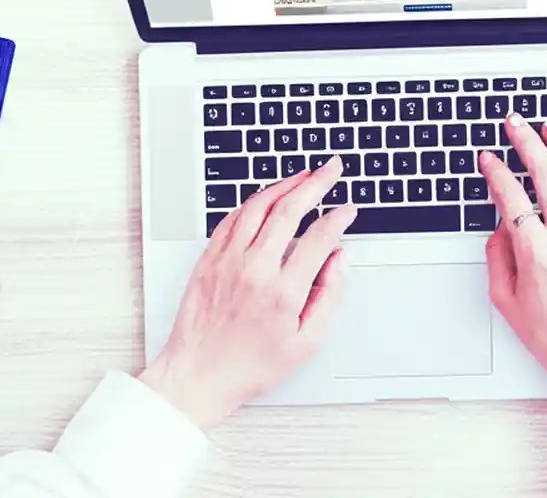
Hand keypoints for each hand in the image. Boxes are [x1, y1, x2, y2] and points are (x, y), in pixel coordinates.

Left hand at [139, 158, 355, 428]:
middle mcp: (254, 269)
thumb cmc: (250, 365)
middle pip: (289, 210)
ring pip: (258, 206)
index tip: (348, 209)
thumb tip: (340, 260)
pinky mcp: (208, 260)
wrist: (198, 376)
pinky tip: (267, 197)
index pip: (319, 237)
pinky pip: (232, 218)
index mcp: (283, 291)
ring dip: (284, 184)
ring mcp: (227, 261)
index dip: (338, 217)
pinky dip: (253, 202)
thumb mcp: (306, 343)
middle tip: (331, 169)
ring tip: (303, 175)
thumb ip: (329, 297)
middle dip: (316, 183)